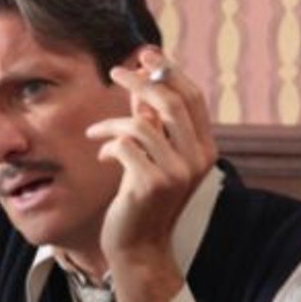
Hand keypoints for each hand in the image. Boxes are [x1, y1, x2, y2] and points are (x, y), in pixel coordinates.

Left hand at [84, 49, 217, 301]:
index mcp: (204, 148)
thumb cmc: (141, 201)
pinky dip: (107, 145)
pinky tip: (102, 156)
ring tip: (97, 133)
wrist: (139, 248)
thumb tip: (143, 85)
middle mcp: (197, 158)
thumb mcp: (152, 158)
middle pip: (171, 101)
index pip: (191, 97)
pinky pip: (124, 145)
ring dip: (112, 124)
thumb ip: (152, 125)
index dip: (168, 71)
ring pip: (141, 123)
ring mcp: (177, 172)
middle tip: (114, 72)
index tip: (145, 54)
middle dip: (140, 80)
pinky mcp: (152, 184)